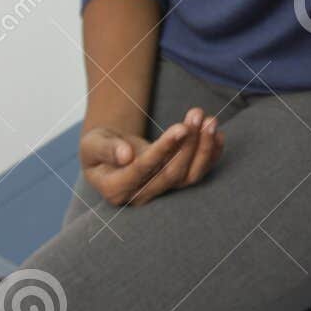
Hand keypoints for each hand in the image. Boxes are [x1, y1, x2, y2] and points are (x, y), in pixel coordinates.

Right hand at [79, 108, 223, 207]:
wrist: (110, 153)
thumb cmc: (98, 147)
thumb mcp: (92, 144)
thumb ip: (106, 149)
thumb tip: (125, 156)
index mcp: (115, 189)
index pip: (144, 169)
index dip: (164, 149)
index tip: (181, 128)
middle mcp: (140, 196)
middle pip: (171, 174)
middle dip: (188, 143)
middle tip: (197, 114)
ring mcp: (161, 192)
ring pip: (189, 176)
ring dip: (203, 148)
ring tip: (210, 120)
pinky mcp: (176, 184)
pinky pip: (198, 173)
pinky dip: (211, 155)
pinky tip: (218, 134)